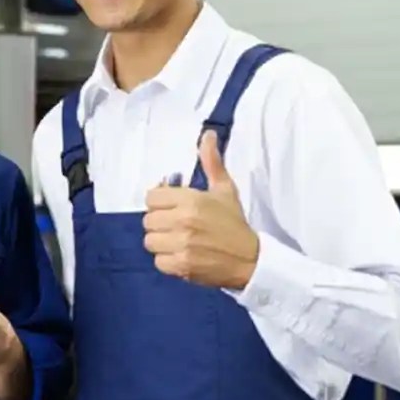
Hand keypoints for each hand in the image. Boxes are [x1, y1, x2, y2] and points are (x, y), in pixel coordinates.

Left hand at [143, 130, 259, 288]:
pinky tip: (181, 255)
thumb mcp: (224, 189)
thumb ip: (211, 162)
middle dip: (161, 222)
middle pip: (148, 220)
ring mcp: (181, 244)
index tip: (172, 207)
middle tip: (177, 225)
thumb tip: (207, 134)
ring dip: (162, 242)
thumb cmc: (234, 223)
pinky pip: (158, 261)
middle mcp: (183, 221)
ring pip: (150, 240)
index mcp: (191, 200)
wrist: (250, 259)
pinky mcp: (181, 265)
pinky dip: (167, 260)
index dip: (161, 202)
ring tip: (178, 241)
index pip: (152, 197)